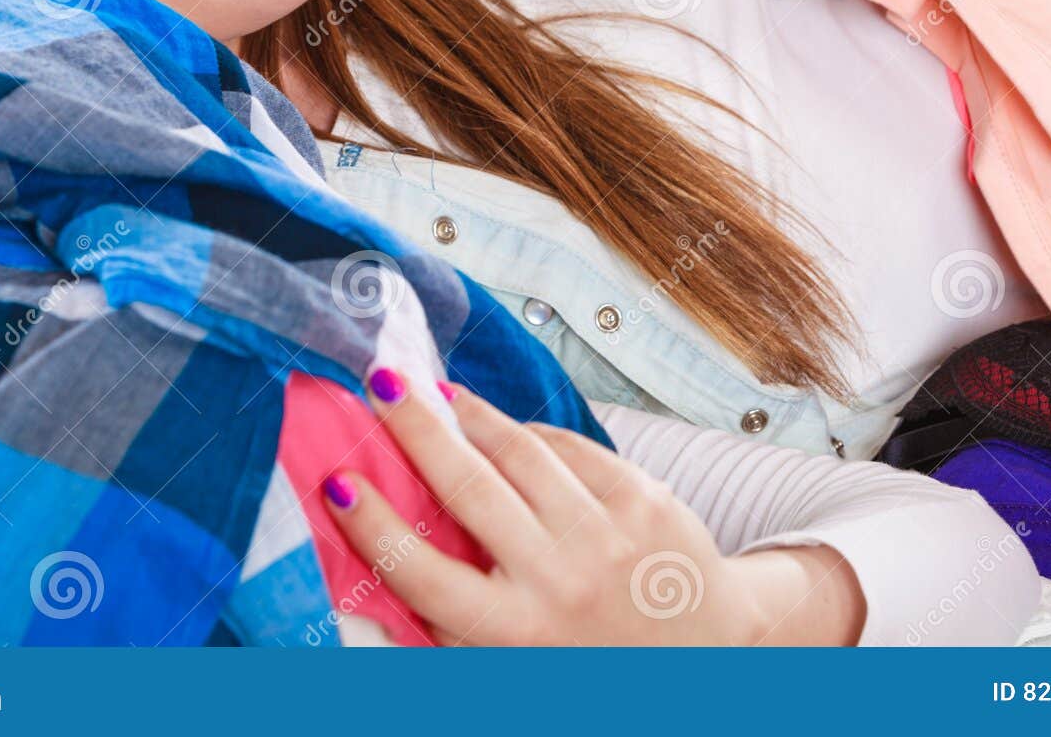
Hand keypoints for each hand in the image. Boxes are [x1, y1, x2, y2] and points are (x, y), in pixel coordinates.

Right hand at [321, 367, 864, 645]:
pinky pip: (571, 449)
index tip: (338, 480)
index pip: (420, 570)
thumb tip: (379, 567)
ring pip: (521, 452)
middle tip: (381, 384)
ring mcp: (607, 533)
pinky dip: (534, 435)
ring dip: (473, 415)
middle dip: (415, 428)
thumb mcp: (518, 666)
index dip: (372, 522)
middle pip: (466, 486)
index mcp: (514, 634)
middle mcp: (558, 580)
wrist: (712, 656)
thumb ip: (457, 624)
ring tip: (441, 393)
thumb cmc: (592, 661)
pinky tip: (511, 429)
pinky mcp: (645, 497)